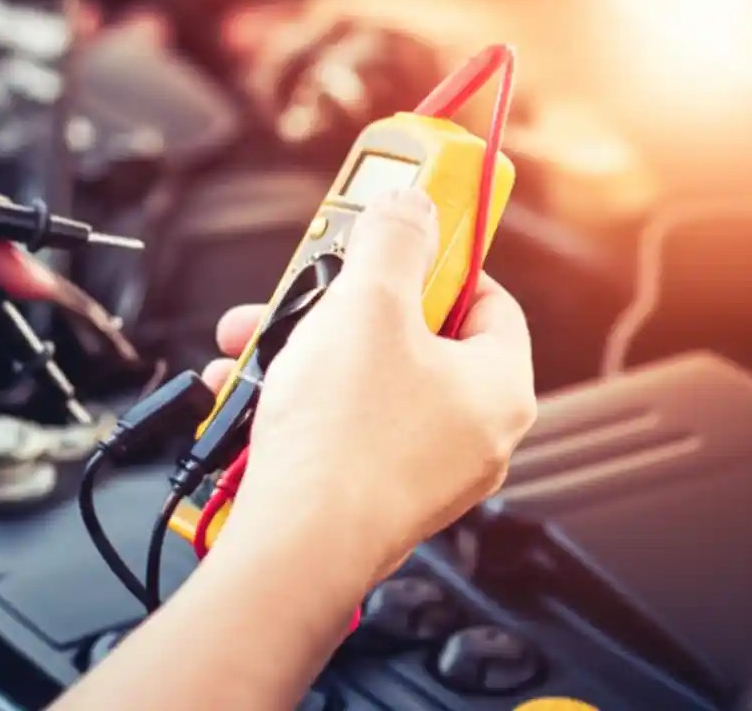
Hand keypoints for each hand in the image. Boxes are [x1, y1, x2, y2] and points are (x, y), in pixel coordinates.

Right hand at [204, 188, 535, 595]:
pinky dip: (298, 398)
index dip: (436, 257)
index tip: (400, 234)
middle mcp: (470, 434)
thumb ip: (393, 240)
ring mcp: (419, 469)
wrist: (293, 547)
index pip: (485, 297)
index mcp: (498, 387)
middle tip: (310, 286)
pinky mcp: (369, 492)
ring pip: (365, 380)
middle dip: (343, 304)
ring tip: (260, 341)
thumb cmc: (343, 446)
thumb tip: (411, 204)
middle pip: (413, 337)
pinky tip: (254, 388)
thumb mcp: (366, 305)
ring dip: (306, 349)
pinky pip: (340, 424)